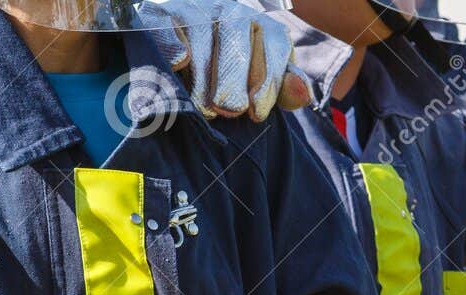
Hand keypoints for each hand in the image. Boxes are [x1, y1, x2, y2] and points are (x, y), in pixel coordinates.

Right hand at [142, 0, 310, 120]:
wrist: (182, 39)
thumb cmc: (230, 71)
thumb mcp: (262, 78)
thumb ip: (283, 89)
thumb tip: (304, 96)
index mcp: (261, 26)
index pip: (272, 47)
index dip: (265, 82)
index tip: (255, 112)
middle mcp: (229, 12)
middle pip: (235, 43)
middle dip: (232, 82)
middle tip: (228, 111)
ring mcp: (195, 11)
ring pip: (201, 42)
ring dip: (201, 80)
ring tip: (202, 108)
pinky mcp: (161, 15)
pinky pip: (167, 30)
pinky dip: (171, 46)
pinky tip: (177, 65)